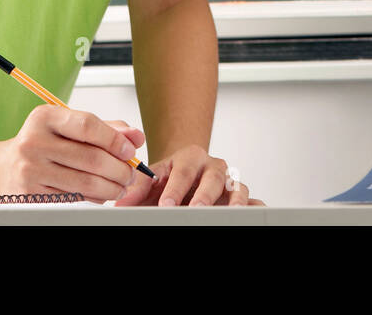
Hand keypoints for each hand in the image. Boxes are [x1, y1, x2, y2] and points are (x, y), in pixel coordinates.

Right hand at [0, 105, 144, 203]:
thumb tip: (136, 137)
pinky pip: (73, 198)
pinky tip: (101, 194)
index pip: (87, 125)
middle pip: (91, 158)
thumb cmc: (43, 143)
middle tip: (131, 174)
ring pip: (85, 182)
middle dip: (119, 169)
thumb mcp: (69, 127)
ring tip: (121, 186)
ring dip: (111, 187)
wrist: (3, 168)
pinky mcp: (31, 194)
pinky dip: (94, 198)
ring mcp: (30, 170)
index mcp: (45, 117)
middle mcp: (34, 142)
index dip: (115, 140)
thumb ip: (106, 128)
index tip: (130, 151)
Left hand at [113, 144, 264, 205]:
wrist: (188, 172)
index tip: (165, 205)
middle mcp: (212, 166)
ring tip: (227, 213)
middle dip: (204, 195)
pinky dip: (251, 206)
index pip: (182, 171)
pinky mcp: (239, 194)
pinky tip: (248, 213)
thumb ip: (137, 189)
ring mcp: (229, 180)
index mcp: (189, 158)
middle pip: (213, 177)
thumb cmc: (170, 178)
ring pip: (236, 185)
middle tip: (195, 209)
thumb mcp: (153, 180)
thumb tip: (120, 202)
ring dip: (232, 200)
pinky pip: (251, 198)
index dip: (175, 188)